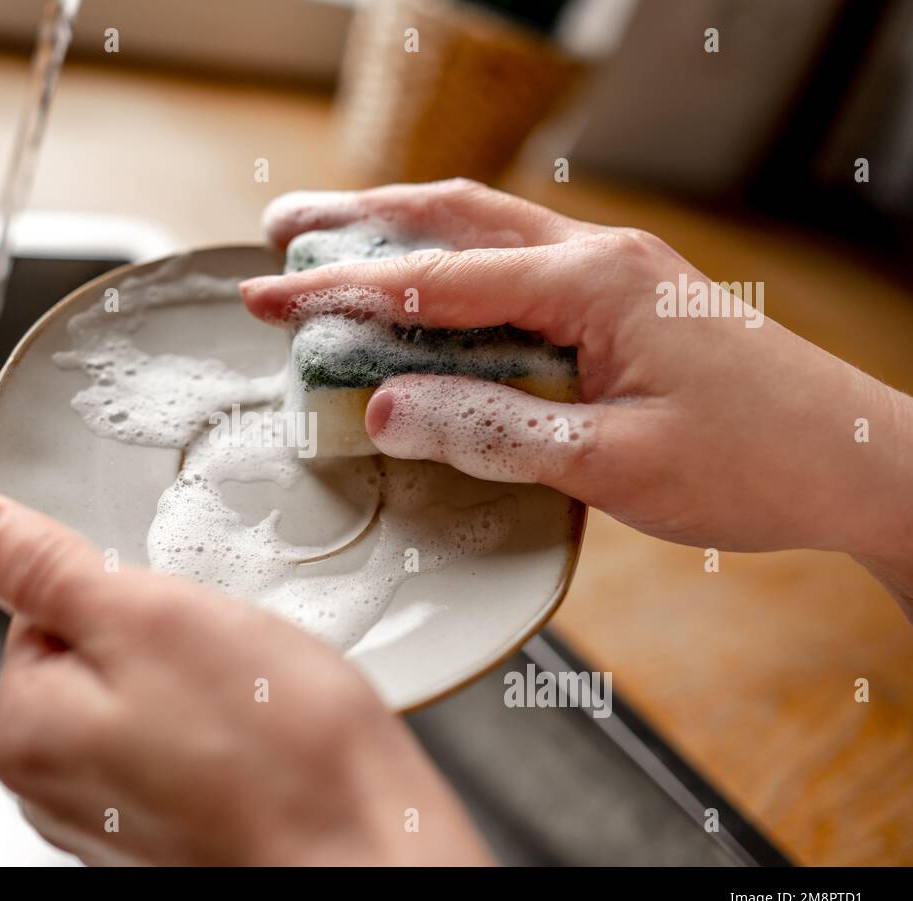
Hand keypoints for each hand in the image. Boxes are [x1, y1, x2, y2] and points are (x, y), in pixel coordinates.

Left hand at [0, 487, 489, 865]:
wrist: (368, 852)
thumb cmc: (275, 750)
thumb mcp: (145, 615)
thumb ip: (39, 563)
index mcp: (24, 729)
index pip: (46, 606)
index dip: (124, 591)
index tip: (175, 614)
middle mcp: (53, 788)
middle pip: (96, 652)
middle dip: (163, 636)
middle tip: (223, 659)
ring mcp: (113, 819)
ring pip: (148, 695)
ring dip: (199, 681)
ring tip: (250, 702)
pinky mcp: (171, 830)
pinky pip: (185, 744)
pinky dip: (223, 729)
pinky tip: (261, 740)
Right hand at [240, 180, 912, 614]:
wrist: (862, 461)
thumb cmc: (754, 463)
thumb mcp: (612, 463)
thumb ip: (493, 431)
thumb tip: (383, 413)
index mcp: (593, 282)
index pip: (436, 282)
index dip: (341, 293)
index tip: (266, 297)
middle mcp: (601, 257)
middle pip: (455, 218)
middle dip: (360, 221)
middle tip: (280, 231)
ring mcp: (617, 273)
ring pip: (489, 232)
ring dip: (406, 234)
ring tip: (334, 243)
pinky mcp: (627, 301)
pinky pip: (523, 269)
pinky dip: (457, 271)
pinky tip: (432, 294)